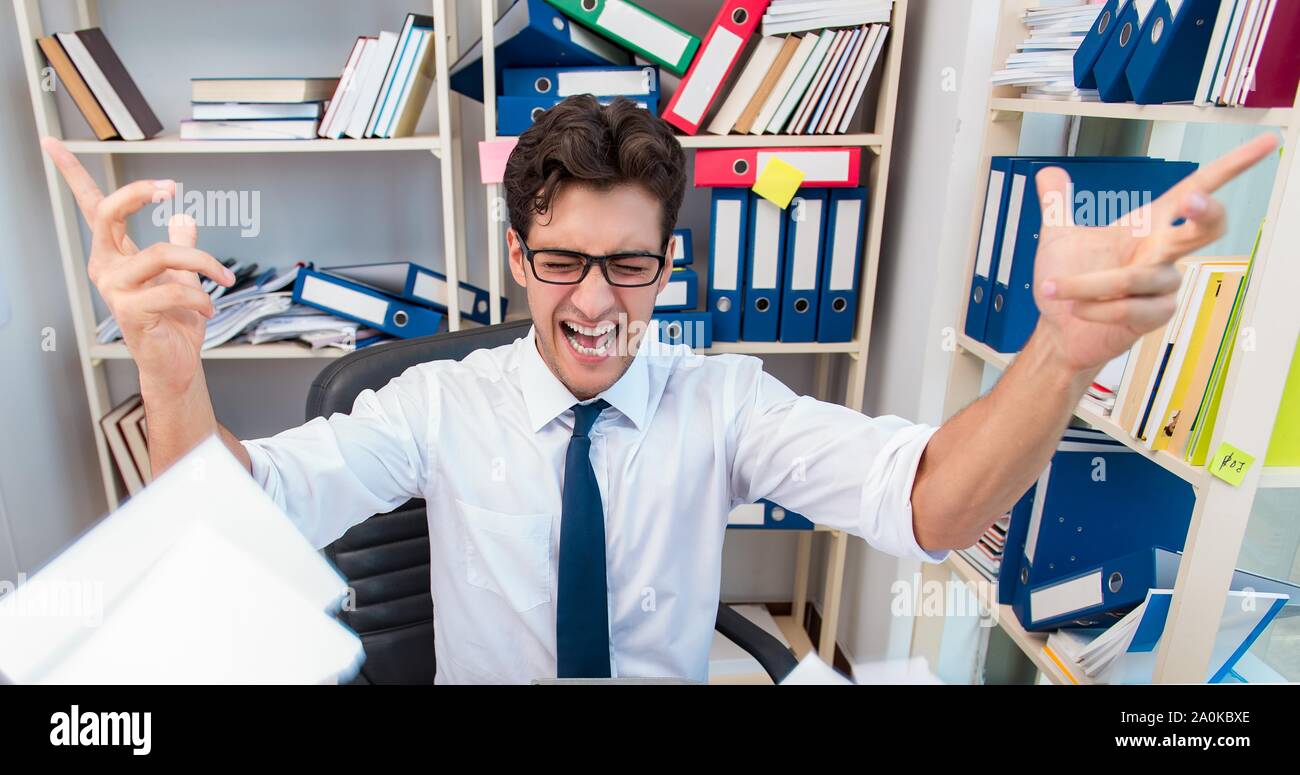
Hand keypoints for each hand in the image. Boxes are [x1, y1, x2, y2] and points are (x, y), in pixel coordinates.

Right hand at [41, 137, 234, 394]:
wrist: (177, 364)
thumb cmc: (174, 322)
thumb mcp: (182, 274)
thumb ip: (180, 244)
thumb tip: (182, 216)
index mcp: (115, 253)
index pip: (89, 207)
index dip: (70, 172)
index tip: (52, 141)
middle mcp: (106, 267)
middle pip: (108, 212)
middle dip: (139, 193)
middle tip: (171, 188)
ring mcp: (114, 289)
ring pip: (160, 252)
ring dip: (203, 262)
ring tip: (222, 278)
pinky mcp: (129, 311)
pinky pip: (175, 289)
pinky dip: (202, 296)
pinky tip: (207, 308)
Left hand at [1029, 133, 1277, 374]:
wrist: (1059, 329)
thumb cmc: (1069, 281)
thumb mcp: (1058, 237)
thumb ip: (1057, 204)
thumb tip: (1047, 172)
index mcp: (1150, 226)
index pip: (1198, 188)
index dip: (1233, 166)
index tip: (1267, 141)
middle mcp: (1165, 252)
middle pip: (1207, 228)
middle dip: (1206, 212)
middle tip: (1191, 200)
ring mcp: (1164, 285)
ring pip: (1136, 277)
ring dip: (1088, 283)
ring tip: (1056, 287)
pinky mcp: (1156, 316)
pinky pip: (1128, 307)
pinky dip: (1093, 306)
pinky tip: (1077, 309)